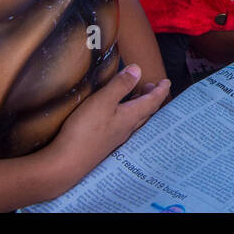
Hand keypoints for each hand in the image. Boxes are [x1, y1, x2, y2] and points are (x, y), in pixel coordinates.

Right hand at [46, 64, 169, 180]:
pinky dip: (126, 114)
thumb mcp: (103, 101)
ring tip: (136, 96)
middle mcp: (126, 129)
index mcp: (130, 117)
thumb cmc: (85, 131)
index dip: (160, 91)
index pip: (152, 102)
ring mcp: (115, 137)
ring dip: (138, 106)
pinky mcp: (104, 143)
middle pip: (145, 111)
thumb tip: (138, 70)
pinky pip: (122, 125)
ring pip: (134, 119)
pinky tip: (116, 114)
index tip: (167, 82)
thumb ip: (120, 85)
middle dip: (150, 97)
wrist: (67, 164)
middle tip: (150, 85)